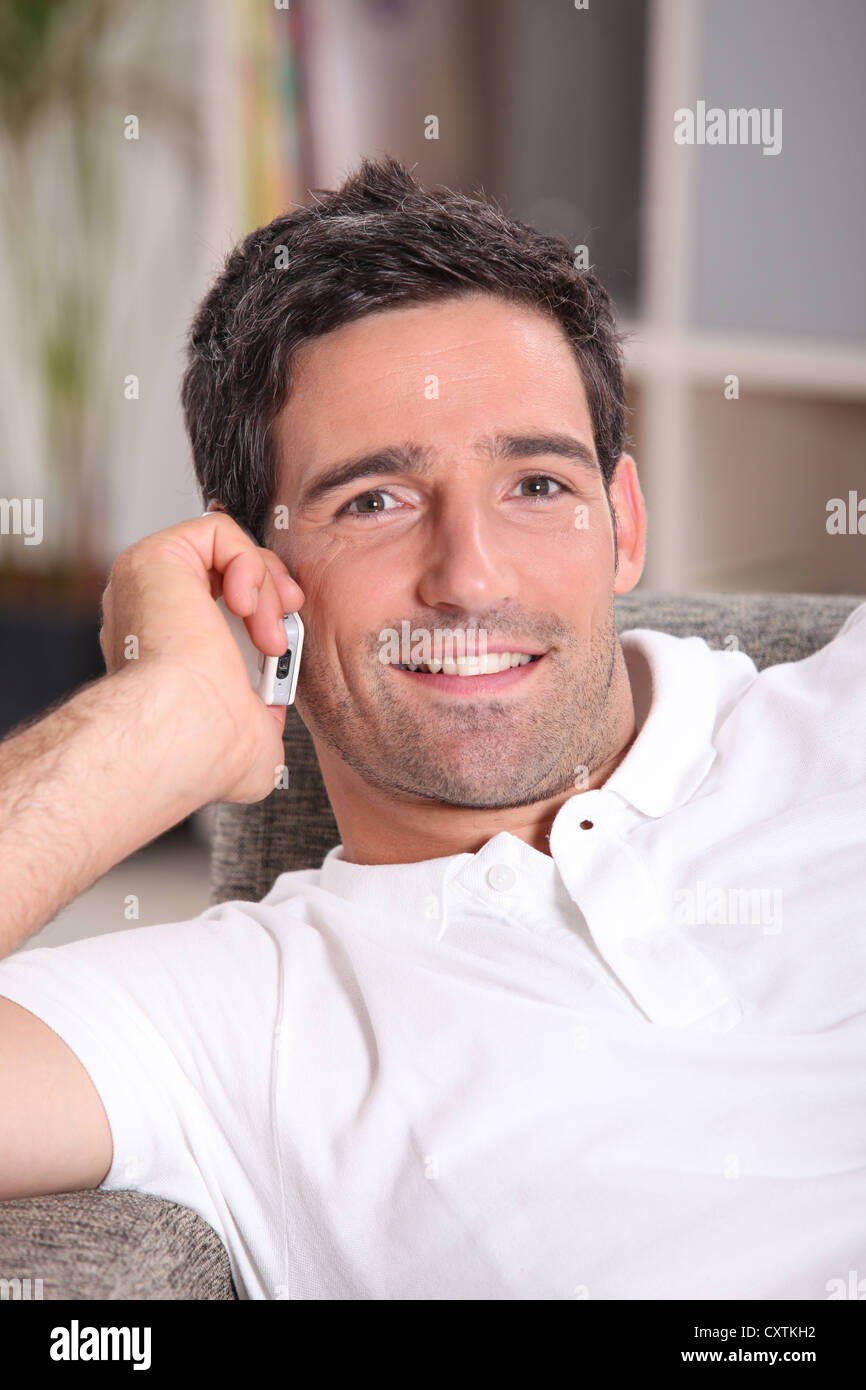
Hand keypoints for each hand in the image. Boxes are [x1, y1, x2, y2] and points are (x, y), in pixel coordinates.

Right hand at [98, 511, 303, 802]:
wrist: (183, 736)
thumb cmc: (206, 753)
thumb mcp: (251, 738)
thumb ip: (260, 714)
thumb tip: (268, 712)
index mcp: (167, 655)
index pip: (220, 610)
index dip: (265, 613)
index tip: (282, 644)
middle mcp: (151, 616)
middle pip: (226, 573)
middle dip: (273, 592)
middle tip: (284, 629)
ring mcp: (148, 586)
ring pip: (225, 550)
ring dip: (266, 583)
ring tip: (268, 631)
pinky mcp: (154, 558)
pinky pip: (216, 530)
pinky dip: (249, 561)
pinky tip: (248, 606)